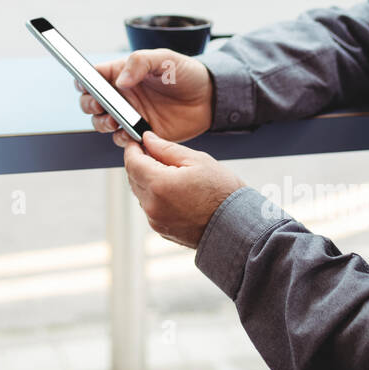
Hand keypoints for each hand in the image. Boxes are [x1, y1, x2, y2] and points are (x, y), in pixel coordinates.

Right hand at [76, 48, 212, 142]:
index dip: (83, 80)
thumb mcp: (164, 59)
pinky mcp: (141, 133)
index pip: (93, 76)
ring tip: (114, 120)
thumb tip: (119, 81)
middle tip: (99, 105)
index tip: (84, 83)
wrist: (209, 98)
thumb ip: (140, 63)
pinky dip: (120, 138)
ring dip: (102, 123)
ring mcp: (129, 115)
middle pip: (90, 102)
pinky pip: (121, 139)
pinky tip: (130, 133)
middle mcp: (121, 95)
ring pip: (101, 123)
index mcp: (122, 74)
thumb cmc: (185, 73)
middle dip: (88, 104)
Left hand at [116, 129, 244, 248]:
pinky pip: (150, 207)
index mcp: (159, 185)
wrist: (237, 226)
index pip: (132, 162)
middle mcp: (152, 205)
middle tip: (156, 153)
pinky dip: (155, 196)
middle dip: (140, 163)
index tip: (137, 141)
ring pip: (140, 193)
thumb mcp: (197, 160)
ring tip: (172, 174)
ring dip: (148, 180)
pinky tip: (175, 191)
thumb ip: (166, 148)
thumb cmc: (223, 193)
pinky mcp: (161, 229)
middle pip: (133, 177)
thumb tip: (148, 139)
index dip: (132, 148)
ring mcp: (155, 220)